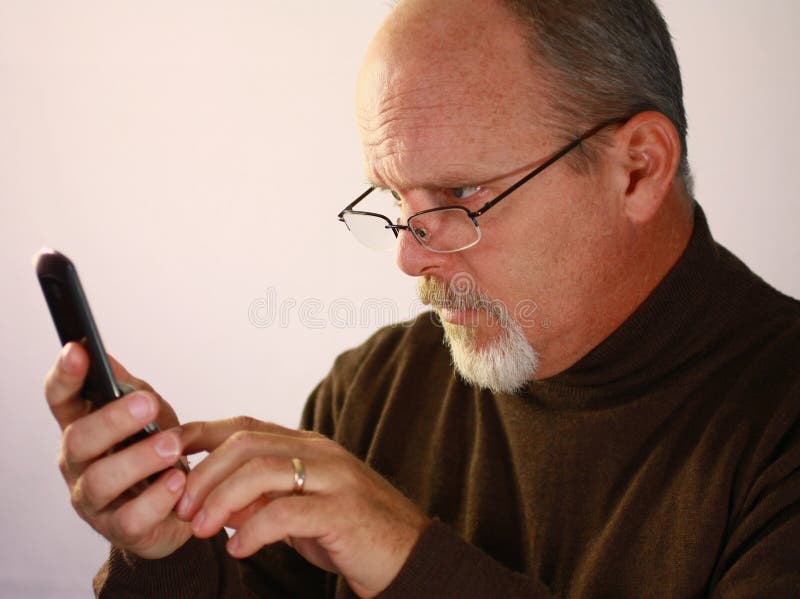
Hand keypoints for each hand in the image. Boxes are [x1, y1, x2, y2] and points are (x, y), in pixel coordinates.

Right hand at [44, 342, 191, 557]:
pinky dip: (156, 498)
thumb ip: (132, 390)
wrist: (178, 505)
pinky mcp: (119, 529)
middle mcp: (78, 464)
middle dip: (112, 420)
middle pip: (77, 440)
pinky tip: (177, 481)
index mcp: (82, 428)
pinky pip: (131, 518)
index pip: (61, 399)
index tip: (77, 350)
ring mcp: (94, 501)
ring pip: (100, 481)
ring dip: (138, 459)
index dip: (65, 376)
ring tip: (172, 445)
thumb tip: (109, 359)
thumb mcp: (150, 415)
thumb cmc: (155, 453)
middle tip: (147, 403)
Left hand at [177, 418, 429, 597]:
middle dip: (205, 473)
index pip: (244, 426)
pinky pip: (287, 513)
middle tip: (181, 506)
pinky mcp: (342, 510)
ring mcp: (334, 478)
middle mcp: (320, 452)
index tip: (166, 450)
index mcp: (307, 446)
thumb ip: (261, 500)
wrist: (408, 556)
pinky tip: (239, 550)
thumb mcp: (298, 512)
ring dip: (221, 499)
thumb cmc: (349, 534)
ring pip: (263, 470)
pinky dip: (253, 531)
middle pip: (247, 443)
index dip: (201, 433)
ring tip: (201, 529)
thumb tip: (212, 503)